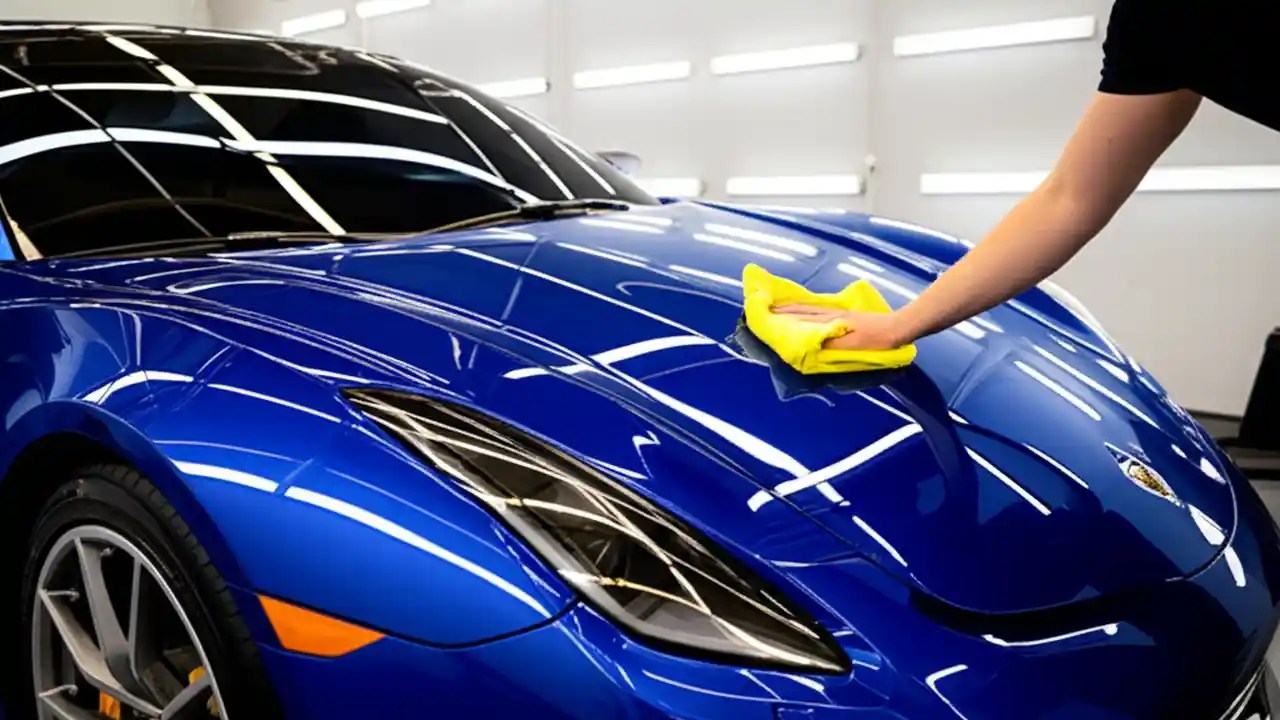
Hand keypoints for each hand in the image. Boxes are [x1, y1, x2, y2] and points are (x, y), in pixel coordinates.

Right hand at [771, 304, 908, 349]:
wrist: (896, 329)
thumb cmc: (875, 340)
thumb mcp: (851, 345)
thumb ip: (830, 342)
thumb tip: (808, 341)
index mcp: (831, 321)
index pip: (803, 318)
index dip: (785, 316)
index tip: (769, 314)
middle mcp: (832, 314)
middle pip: (805, 310)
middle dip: (786, 309)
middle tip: (769, 308)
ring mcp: (840, 313)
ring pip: (812, 309)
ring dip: (795, 308)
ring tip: (782, 307)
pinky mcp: (847, 315)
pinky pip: (821, 310)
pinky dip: (809, 309)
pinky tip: (809, 311)